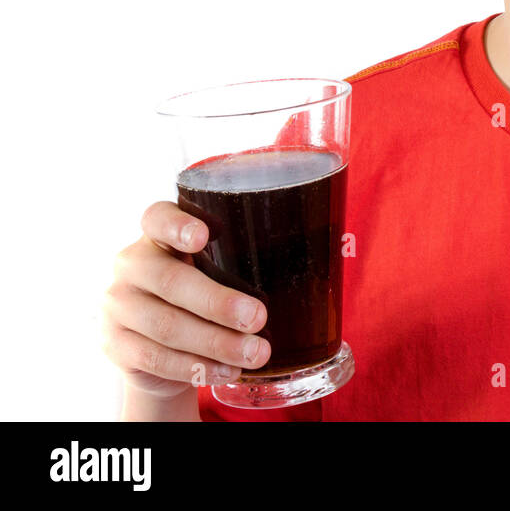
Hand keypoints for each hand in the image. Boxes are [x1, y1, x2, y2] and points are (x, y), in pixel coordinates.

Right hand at [102, 200, 271, 401]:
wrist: (157, 344)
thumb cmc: (200, 290)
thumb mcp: (212, 267)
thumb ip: (239, 258)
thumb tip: (314, 264)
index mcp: (155, 235)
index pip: (156, 217)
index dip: (177, 225)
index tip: (202, 237)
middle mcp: (130, 265)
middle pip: (169, 281)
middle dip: (218, 303)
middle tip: (258, 317)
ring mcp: (118, 306)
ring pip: (167, 326)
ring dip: (216, 343)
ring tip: (256, 353)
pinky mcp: (116, 345)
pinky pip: (157, 358)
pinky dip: (197, 367)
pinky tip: (227, 371)